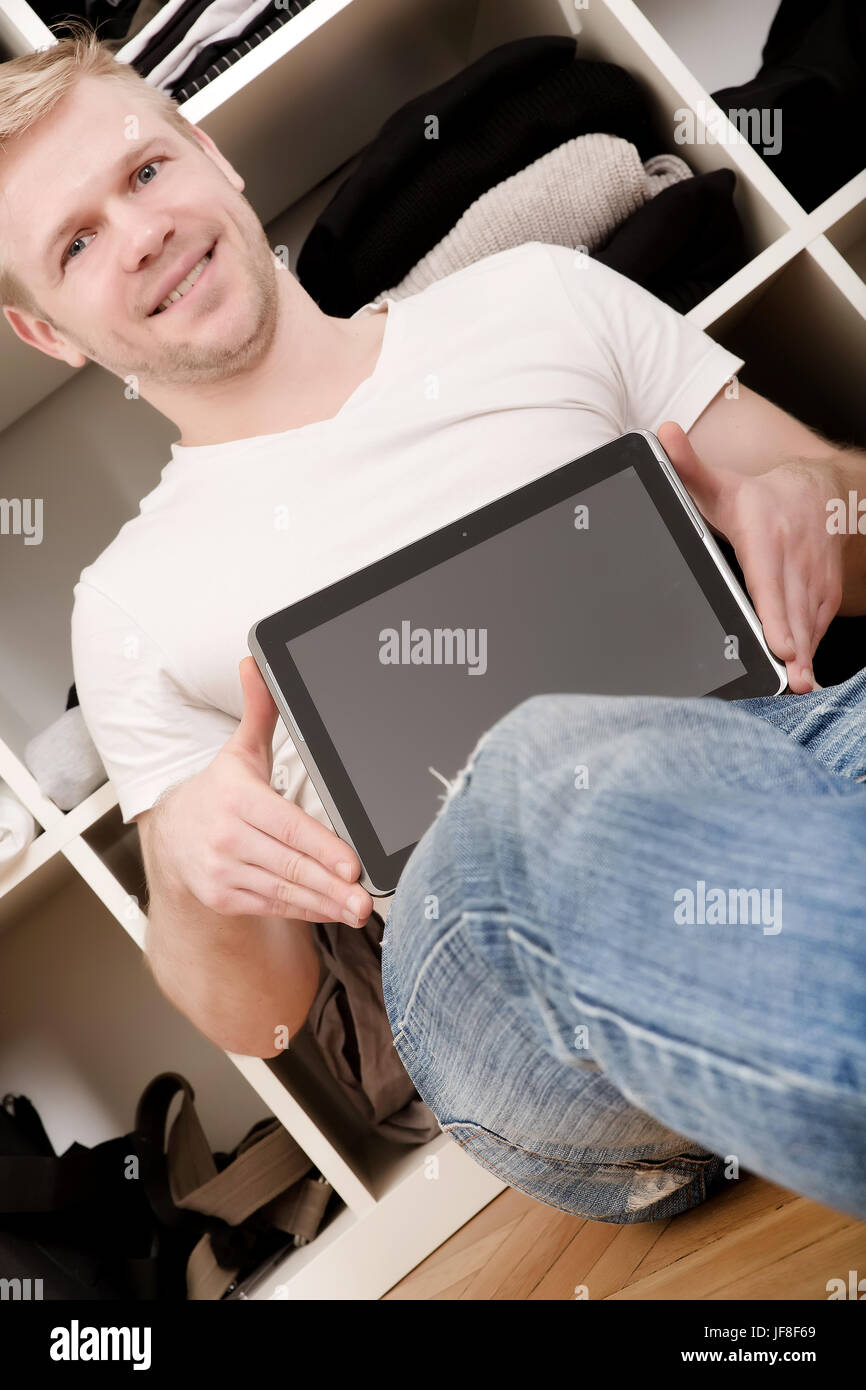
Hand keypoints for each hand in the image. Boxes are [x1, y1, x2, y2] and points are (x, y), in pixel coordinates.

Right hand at [152, 656, 373, 926]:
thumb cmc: (218, 792)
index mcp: (237, 798)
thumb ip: (259, 711)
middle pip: (289, 864)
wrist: (170, 835)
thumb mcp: (240, 751)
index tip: (351, 864)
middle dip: (331, 884)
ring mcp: (222, 871)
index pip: (287, 826)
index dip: (321, 847)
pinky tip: (330, 910)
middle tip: (364, 898)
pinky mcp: (223, 897)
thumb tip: (256, 663)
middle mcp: (227, 837)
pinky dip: (304, 910)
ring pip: (283, 890)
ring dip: (324, 902)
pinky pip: (272, 906)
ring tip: (356, 909)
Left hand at [658, 422, 844, 693]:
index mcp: (765, 536)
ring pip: (810, 623)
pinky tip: (798, 673)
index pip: (769, 582)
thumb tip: (661, 434)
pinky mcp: (824, 593)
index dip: (776, 616)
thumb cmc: (757, 498)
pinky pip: (817, 625)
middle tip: (791, 684)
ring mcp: (813, 577)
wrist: (817, 492)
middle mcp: (795, 558)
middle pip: (793, 611)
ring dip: (805, 656)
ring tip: (796, 687)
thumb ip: (688, 466)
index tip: (779, 645)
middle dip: (794, 650)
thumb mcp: (721, 483)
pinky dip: (809, 649)